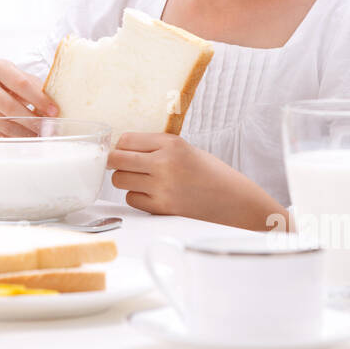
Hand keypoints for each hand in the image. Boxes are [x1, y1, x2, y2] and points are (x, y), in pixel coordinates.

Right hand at [0, 59, 57, 136]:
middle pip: (10, 106)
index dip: (39, 99)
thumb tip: (54, 108)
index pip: (21, 83)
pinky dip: (13, 139)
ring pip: (3, 124)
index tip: (54, 111)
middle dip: (33, 120)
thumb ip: (35, 88)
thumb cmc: (3, 86)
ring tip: (40, 136)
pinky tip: (25, 140)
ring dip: (25, 133)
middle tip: (49, 128)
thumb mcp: (16, 78)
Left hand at [108, 132, 290, 230]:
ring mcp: (162, 187)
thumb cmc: (210, 173)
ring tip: (142, 180)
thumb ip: (156, 147)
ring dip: (126, 180)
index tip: (123, 151)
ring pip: (120, 180)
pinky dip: (137, 197)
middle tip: (120, 165)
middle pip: (116, 160)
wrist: (235, 201)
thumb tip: (120, 149)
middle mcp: (164, 163)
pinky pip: (132, 199)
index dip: (121, 146)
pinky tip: (153, 194)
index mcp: (171, 143)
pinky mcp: (162, 208)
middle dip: (114, 163)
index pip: (126, 140)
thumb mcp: (186, 149)